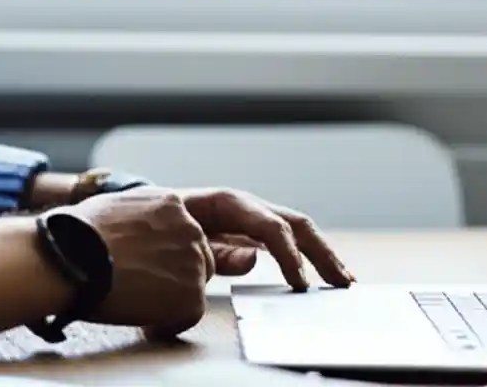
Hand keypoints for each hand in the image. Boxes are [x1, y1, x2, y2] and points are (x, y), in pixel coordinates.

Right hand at [60, 188, 214, 335]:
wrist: (72, 258)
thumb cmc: (75, 235)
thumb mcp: (110, 206)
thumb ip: (132, 217)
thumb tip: (122, 233)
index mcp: (169, 203)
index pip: (182, 231)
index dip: (166, 251)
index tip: (151, 263)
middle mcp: (189, 227)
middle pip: (198, 256)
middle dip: (176, 273)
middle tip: (149, 287)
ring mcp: (192, 261)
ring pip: (195, 285)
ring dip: (172, 297)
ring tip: (143, 307)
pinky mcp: (190, 294)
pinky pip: (191, 315)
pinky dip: (171, 323)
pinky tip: (149, 326)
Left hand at [178, 188, 354, 289]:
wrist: (144, 219)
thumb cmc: (161, 227)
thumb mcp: (182, 236)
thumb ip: (214, 251)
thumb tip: (254, 259)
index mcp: (229, 203)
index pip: (270, 225)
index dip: (288, 253)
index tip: (300, 283)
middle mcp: (247, 208)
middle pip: (294, 224)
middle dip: (320, 252)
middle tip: (340, 281)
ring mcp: (251, 220)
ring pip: (297, 233)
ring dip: (321, 255)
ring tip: (343, 279)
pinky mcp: (251, 234)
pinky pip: (285, 244)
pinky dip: (306, 259)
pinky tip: (321, 278)